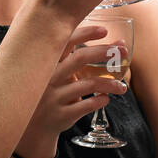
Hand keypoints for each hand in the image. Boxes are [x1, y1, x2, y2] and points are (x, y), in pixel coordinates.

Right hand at [14, 26, 126, 155]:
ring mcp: (55, 96)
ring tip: (122, 87)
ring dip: (110, 84)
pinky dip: (101, 100)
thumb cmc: (53, 93)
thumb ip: (77, 60)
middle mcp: (51, 77)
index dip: (85, 33)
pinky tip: (106, 98)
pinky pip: (88, 105)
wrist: (34, 127)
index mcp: (49, 64)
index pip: (66, 41)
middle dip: (104, 52)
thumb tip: (117, 43)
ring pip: (89, 84)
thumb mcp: (56, 74)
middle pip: (80, 58)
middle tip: (123, 53)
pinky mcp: (62, 114)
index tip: (104, 30)